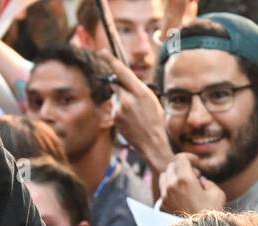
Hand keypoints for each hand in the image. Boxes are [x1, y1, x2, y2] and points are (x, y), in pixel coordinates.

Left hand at [97, 49, 172, 174]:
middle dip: (118, 83)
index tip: (101, 52)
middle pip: (115, 83)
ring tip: (134, 112)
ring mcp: (120, 110)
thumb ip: (138, 88)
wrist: (152, 142)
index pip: (122, 72)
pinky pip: (115, 107)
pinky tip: (130, 119)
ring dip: (121, 99)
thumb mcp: (152, 99)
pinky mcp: (115, 118)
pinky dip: (120, 110)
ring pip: (115, 96)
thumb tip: (125, 81)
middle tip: (128, 92)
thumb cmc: (155, 119)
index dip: (110, 60)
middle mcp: (128, 99)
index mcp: (141, 92)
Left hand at [158, 153, 226, 214]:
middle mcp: (171, 185)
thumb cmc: (211, 213)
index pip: (180, 158)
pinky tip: (181, 195)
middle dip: (183, 167)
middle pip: (172, 166)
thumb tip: (199, 179)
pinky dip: (170, 187)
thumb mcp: (216, 192)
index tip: (196, 163)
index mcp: (185, 179)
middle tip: (195, 177)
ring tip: (186, 185)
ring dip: (174, 176)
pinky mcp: (163, 204)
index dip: (190, 157)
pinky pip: (163, 189)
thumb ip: (207, 181)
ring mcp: (165, 195)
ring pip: (164, 176)